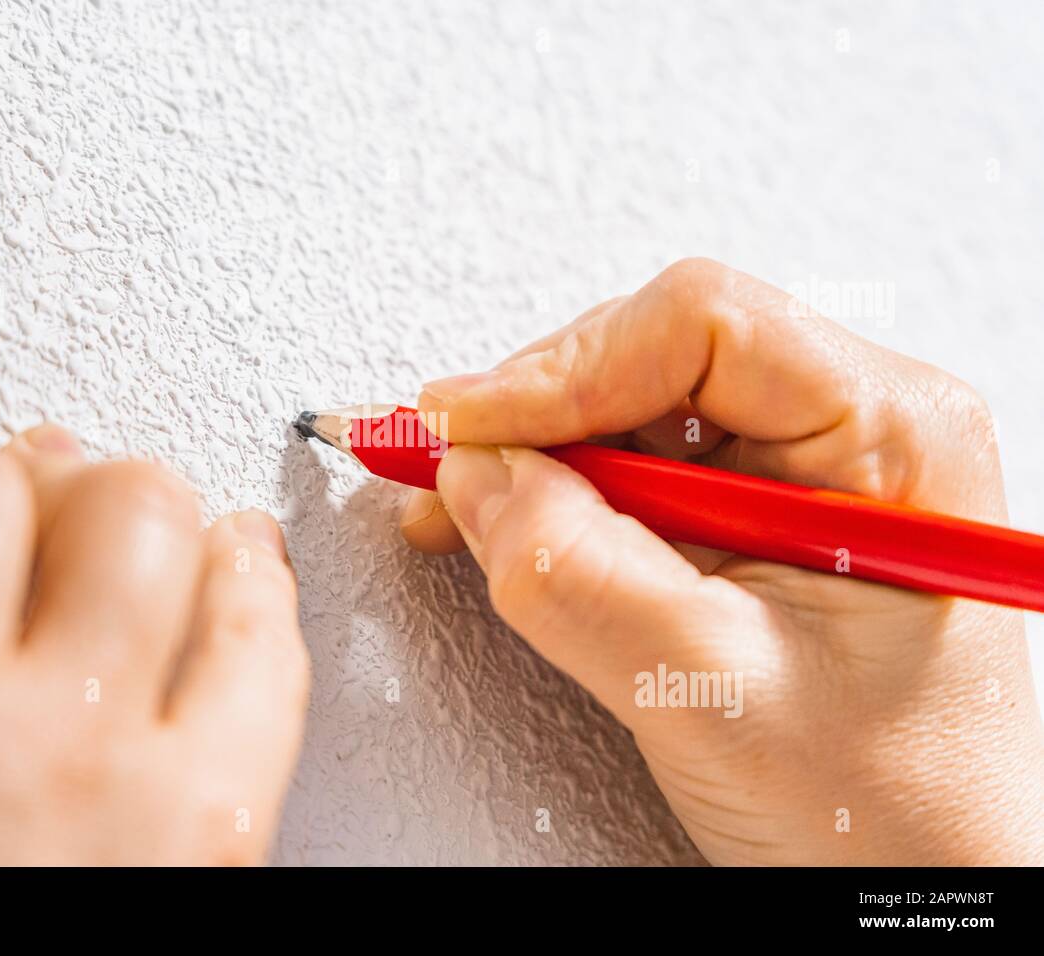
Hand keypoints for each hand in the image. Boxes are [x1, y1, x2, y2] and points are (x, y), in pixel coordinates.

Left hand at [0, 407, 307, 863]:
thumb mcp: (182, 908)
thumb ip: (227, 791)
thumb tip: (239, 650)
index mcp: (188, 822)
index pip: (255, 623)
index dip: (245, 556)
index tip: (228, 541)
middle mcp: (67, 749)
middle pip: (133, 520)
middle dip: (122, 483)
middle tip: (93, 481)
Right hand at [402, 258, 1043, 864]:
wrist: (923, 873)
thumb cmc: (887, 803)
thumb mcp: (709, 690)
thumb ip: (577, 575)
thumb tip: (472, 476)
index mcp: (890, 435)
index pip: (701, 326)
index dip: (562, 367)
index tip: (465, 429)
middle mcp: (853, 428)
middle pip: (656, 354)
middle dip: (538, 414)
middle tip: (445, 471)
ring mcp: (806, 470)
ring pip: (637, 407)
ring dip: (540, 456)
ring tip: (470, 512)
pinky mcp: (760, 514)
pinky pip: (642, 467)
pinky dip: (564, 495)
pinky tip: (517, 528)